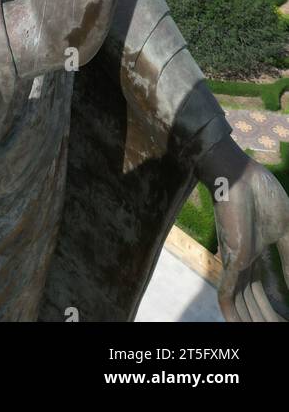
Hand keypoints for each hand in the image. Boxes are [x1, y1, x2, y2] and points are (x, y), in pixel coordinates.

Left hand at [198, 136, 288, 320]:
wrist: (240, 175)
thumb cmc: (261, 194)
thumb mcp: (286, 229)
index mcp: (258, 250)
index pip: (265, 285)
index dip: (275, 304)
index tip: (285, 317)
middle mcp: (244, 260)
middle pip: (253, 297)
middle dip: (265, 316)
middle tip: (279, 328)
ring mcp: (235, 261)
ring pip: (242, 302)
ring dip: (255, 320)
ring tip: (270, 332)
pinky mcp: (228, 260)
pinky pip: (226, 294)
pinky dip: (233, 314)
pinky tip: (239, 327)